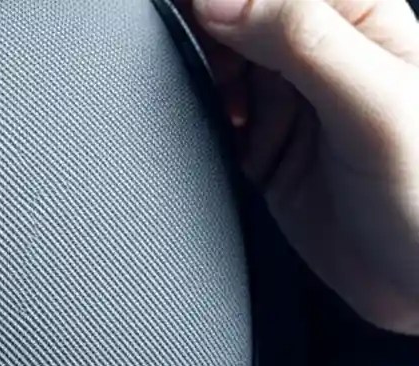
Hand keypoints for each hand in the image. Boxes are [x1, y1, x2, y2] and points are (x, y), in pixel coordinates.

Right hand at [185, 0, 418, 331]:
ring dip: (206, 89)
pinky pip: (214, 123)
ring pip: (216, 68)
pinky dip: (206, 131)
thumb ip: (298, 41)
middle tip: (228, 86)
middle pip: (234, 21)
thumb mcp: (372, 103)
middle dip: (209, 44)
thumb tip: (217, 1)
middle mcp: (321, 55)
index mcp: (359, 18)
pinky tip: (230, 146)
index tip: (191, 21)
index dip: (220, 3)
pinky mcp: (267, 151)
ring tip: (236, 122)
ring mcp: (291, 104)